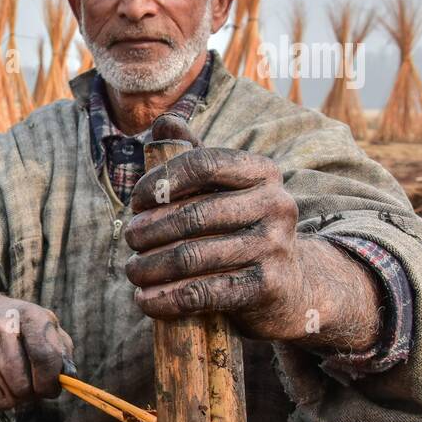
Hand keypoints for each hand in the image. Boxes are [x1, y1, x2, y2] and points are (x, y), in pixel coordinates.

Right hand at [0, 291, 73, 410]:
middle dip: (32, 394)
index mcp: (28, 315)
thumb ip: (62, 352)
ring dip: (15, 400)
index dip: (51, 382)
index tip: (51, 388)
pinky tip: (1, 386)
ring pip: (3, 396)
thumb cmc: (22, 326)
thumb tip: (65, 381)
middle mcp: (0, 326)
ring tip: (18, 387)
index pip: (44, 357)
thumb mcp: (47, 326)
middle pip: (21, 383)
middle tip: (33, 388)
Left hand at [122, 115, 379, 348]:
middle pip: (192, 215)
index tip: (136, 202)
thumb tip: (164, 120)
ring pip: (192, 257)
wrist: (292, 286)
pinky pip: (203, 293)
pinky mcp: (267, 288)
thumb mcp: (224, 188)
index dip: (160, 181)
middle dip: (148, 230)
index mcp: (262, 172)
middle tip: (130, 239)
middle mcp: (276, 205)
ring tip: (132, 271)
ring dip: (149, 267)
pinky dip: (166, 298)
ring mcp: (274, 248)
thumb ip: (194, 154)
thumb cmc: (242, 227)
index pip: (202, 163)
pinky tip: (144, 300)